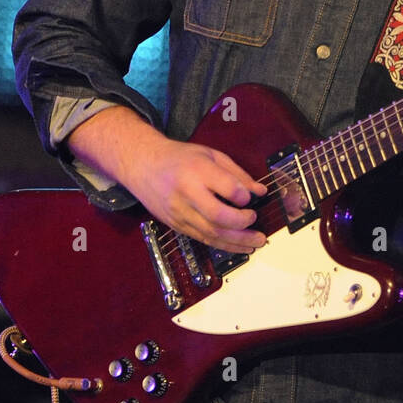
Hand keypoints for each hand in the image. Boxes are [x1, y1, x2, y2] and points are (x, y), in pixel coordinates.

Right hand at [128, 138, 268, 254]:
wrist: (143, 166)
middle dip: (242, 224)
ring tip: (256, 242)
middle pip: (218, 216)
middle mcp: (187, 193)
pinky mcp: (177, 225)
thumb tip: (260, 191)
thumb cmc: (180, 158)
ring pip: (211, 233)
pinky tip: (239, 247)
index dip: (243, 196)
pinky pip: (202, 239)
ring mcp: (180, 212)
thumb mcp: (210, 155)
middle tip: (256, 221)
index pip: (226, 187)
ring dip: (237, 242)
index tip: (250, 197)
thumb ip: (236, 173)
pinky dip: (223, 245)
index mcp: (198, 170)